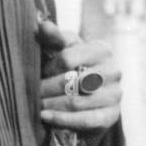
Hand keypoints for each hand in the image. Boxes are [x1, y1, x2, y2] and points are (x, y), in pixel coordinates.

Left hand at [38, 16, 122, 133]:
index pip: (68, 58)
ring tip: (36, 106)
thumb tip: (43, 26)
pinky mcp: (111, 116)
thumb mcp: (62, 49)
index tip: (38, 74)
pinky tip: (46, 117)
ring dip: (52, 105)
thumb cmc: (71, 66)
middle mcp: (113, 71)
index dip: (49, 68)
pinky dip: (62, 120)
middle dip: (48, 89)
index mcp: (102, 49)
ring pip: (77, 102)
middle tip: (31, 94)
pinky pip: (85, 120)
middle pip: (73, 82)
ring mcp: (115, 95)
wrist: (87, 95)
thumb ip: (53, 38)